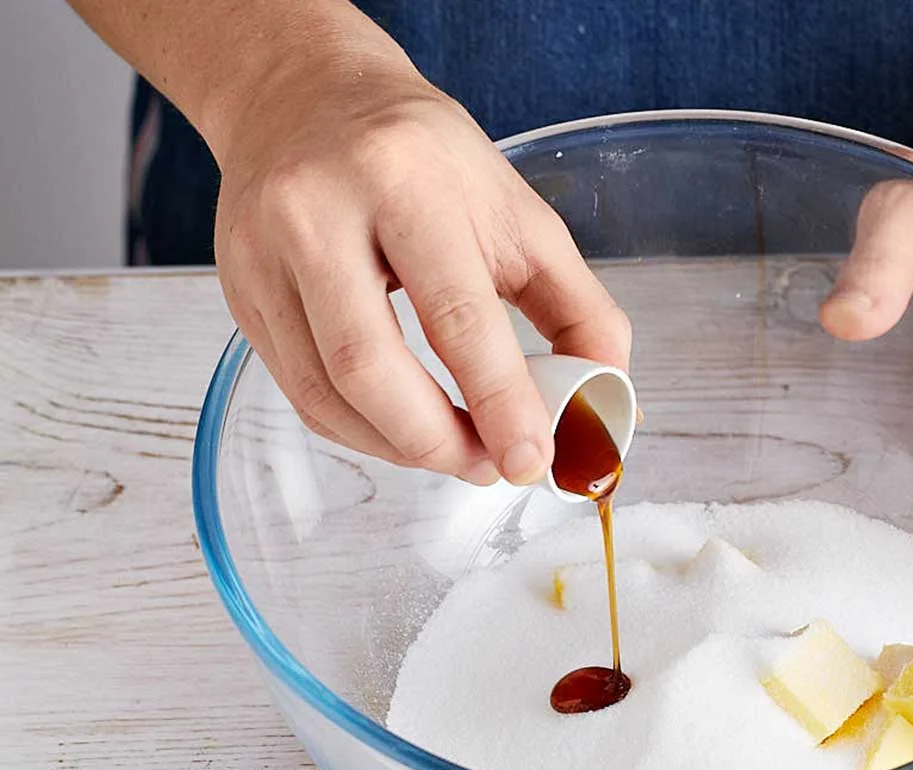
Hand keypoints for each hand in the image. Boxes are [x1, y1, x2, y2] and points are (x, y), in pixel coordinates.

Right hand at [212, 57, 629, 485]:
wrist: (307, 95)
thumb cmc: (427, 160)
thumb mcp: (520, 213)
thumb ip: (578, 308)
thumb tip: (608, 404)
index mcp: (405, 179)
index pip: (454, 313)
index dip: (498, 400)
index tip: (533, 458)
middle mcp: (318, 211)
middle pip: (369, 366)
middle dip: (440, 441)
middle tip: (492, 467)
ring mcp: (264, 254)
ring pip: (326, 393)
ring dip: (401, 448)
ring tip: (459, 454)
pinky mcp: (239, 292)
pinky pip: (301, 393)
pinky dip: (363, 432)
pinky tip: (406, 432)